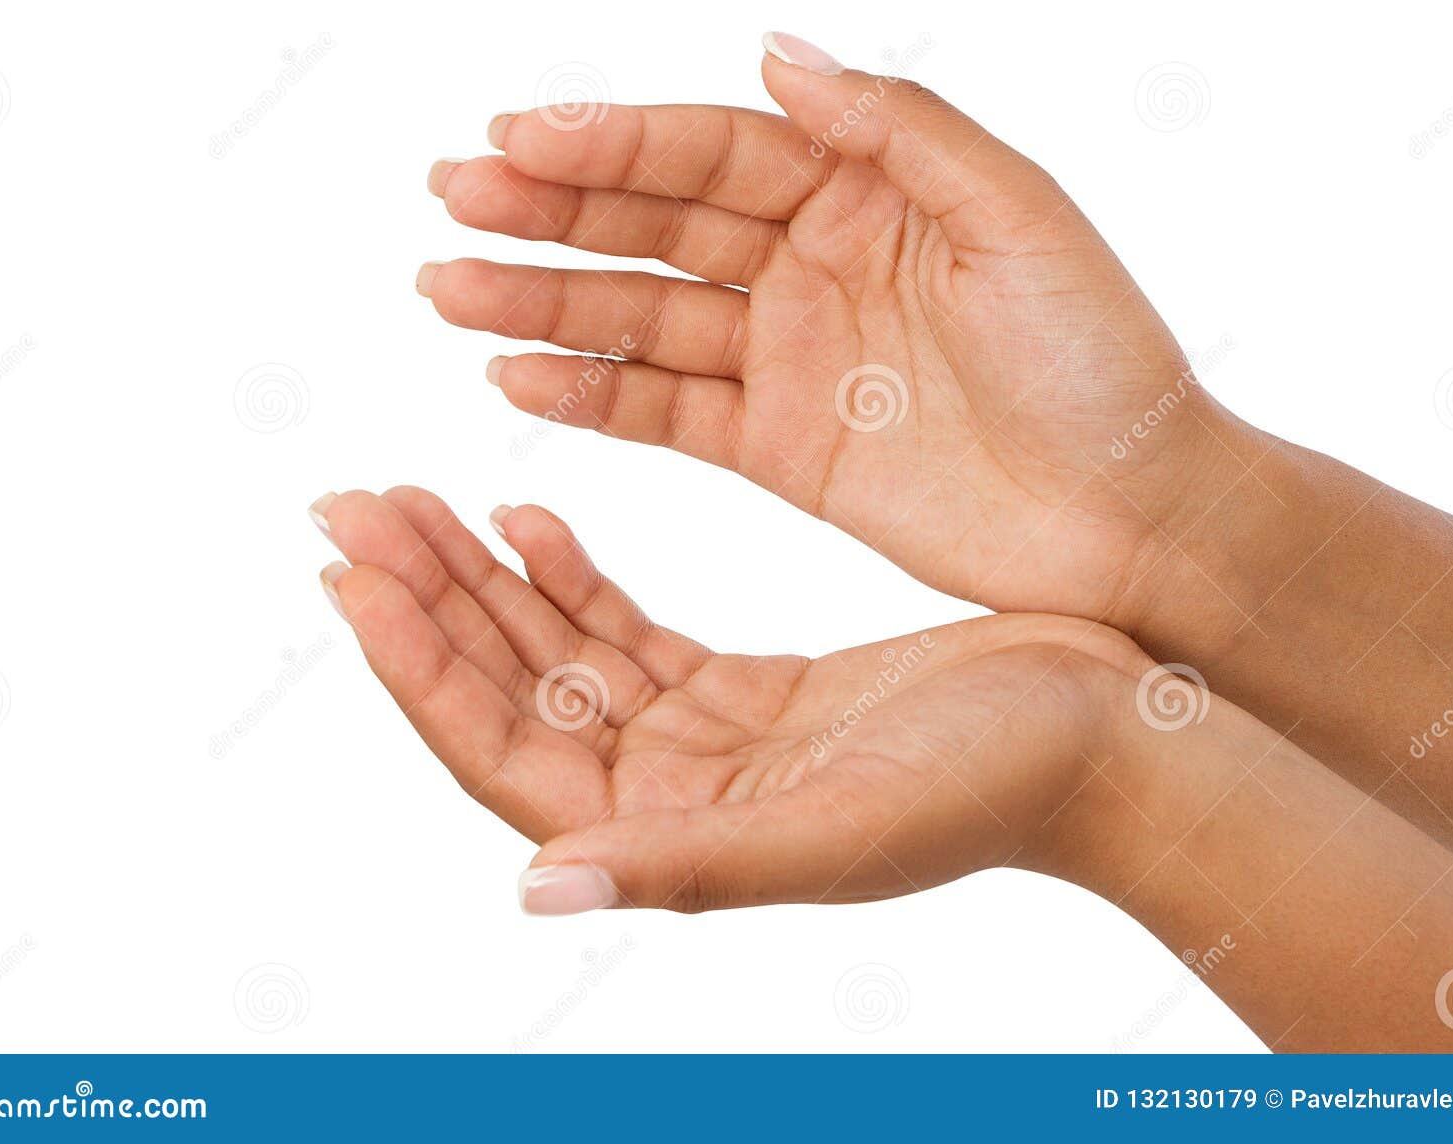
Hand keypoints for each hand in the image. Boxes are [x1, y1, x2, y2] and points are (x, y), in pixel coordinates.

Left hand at [310, 486, 1150, 911]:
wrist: (1103, 738)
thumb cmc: (997, 784)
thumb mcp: (841, 822)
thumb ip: (690, 863)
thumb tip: (540, 893)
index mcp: (677, 840)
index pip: (506, 753)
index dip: (423, 668)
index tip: (355, 574)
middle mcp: (671, 800)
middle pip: (511, 695)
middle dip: (426, 602)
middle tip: (349, 508)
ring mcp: (703, 747)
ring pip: (556, 654)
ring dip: (481, 580)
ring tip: (412, 498)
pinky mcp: (745, 693)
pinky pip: (624, 632)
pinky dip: (569, 576)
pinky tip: (526, 516)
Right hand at [418, 32, 1242, 621]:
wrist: (1134, 520)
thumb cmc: (1101, 362)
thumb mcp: (1016, 218)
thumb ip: (899, 130)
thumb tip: (775, 48)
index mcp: (867, 191)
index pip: (716, 150)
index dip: (616, 141)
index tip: (517, 139)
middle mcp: (813, 264)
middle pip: (658, 224)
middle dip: (553, 211)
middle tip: (451, 200)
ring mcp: (789, 357)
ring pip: (643, 317)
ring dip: (545, 303)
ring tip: (448, 290)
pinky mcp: (778, 448)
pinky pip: (665, 412)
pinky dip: (590, 397)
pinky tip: (515, 378)